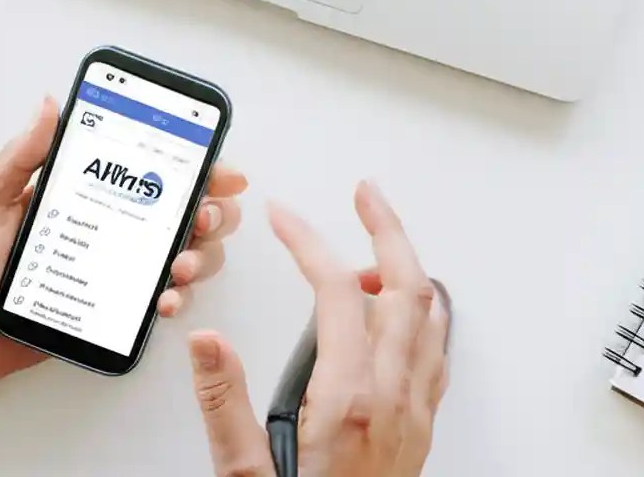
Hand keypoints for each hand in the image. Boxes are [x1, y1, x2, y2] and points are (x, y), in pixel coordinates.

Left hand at [0, 96, 247, 387]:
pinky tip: (166, 299)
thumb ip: (20, 157)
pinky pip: (161, 300)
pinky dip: (177, 299)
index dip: (192, 165)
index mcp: (81, 193)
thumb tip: (49, 105)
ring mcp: (114, 270)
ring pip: (186, 254)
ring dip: (200, 255)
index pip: (145, 169)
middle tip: (201, 217)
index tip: (219, 168)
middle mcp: (107, 227)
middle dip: (211, 210)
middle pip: (182, 210)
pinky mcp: (112, 311)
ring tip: (181, 265)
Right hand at [186, 181, 450, 476]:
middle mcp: (396, 400)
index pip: (338, 293)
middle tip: (364, 194)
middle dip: (386, 228)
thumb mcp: (244, 476)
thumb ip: (223, 404)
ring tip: (377, 244)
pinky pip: (436, 352)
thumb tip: (207, 341)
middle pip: (407, 287)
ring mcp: (417, 414)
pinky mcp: (422, 431)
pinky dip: (422, 314)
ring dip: (409, 268)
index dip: (310, 242)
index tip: (286, 219)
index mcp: (352, 401)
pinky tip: (404, 313)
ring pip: (432, 316)